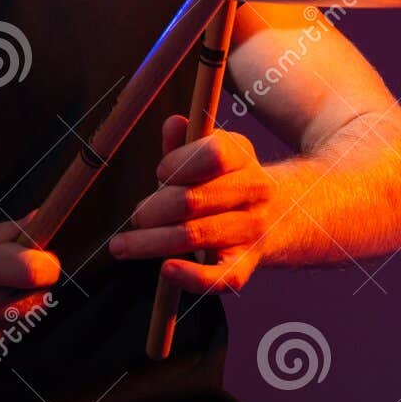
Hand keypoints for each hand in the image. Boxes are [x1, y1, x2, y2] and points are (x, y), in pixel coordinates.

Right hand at [0, 217, 58, 374]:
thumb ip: (5, 233)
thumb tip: (41, 221)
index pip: (31, 271)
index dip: (46, 266)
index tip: (43, 263)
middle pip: (35, 302)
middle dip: (31, 290)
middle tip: (10, 281)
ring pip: (19, 327)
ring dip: (11, 314)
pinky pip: (0, 347)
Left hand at [108, 115, 273, 292]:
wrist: (278, 216)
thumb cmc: (224, 182)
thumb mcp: (209, 154)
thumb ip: (185, 143)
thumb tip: (173, 124)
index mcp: (242, 156)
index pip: (212, 155)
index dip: (178, 164)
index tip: (160, 172)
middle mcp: (254, 192)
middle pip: (194, 200)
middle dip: (154, 209)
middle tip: (137, 216)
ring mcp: (252, 231)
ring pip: (195, 236)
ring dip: (151, 242)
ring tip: (122, 245)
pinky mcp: (246, 265)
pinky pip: (220, 277)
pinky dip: (191, 276)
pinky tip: (166, 270)